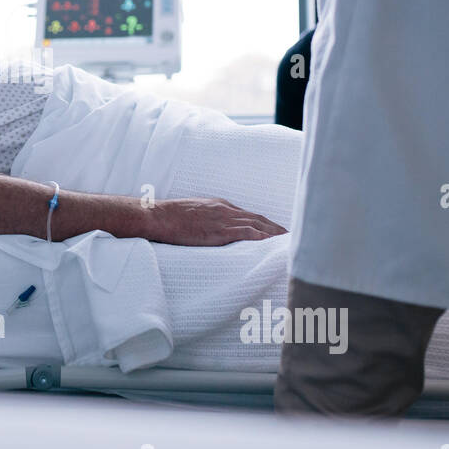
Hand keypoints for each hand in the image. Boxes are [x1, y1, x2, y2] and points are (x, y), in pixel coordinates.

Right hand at [145, 197, 286, 246]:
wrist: (158, 216)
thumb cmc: (170, 217)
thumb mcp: (192, 214)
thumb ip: (206, 220)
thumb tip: (211, 230)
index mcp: (219, 205)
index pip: (248, 214)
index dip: (264, 222)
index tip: (276, 229)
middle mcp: (225, 210)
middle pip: (258, 218)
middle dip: (275, 227)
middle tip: (290, 235)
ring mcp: (223, 219)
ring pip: (257, 225)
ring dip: (274, 233)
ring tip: (288, 241)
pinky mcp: (219, 231)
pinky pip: (247, 233)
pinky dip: (262, 237)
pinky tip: (272, 243)